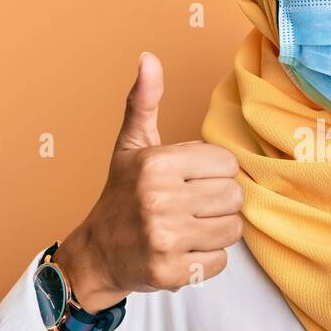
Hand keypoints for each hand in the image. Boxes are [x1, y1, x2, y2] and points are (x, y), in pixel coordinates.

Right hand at [56, 52, 243, 307]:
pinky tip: (184, 251)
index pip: (227, 163)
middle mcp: (160, 201)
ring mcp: (166, 239)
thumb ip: (144, 102)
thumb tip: (148, 57)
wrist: (96, 255)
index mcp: (156, 164)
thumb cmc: (121, 197)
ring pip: (233, 230)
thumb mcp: (131, 146)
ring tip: (190, 227)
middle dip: (218, 202)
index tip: (191, 179)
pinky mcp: (172, 273)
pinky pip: (220, 261)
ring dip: (217, 231)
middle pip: (234, 197)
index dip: (213, 171)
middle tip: (192, 206)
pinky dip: (207, 259)